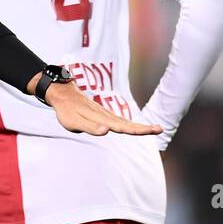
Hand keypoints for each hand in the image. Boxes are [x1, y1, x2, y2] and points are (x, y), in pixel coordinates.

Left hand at [29, 77, 163, 137]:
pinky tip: (136, 128)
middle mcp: (106, 116)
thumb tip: (107, 131)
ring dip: (139, 127)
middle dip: (144, 128)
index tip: (154, 130)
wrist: (62, 93)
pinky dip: (129, 125)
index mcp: (102, 119)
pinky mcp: (102, 114)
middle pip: (128, 124)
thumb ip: (90, 127)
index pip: (123, 127)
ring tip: (155, 129)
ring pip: (125, 122)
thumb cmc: (66, 111)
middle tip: (160, 129)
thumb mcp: (74, 122)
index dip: (138, 130)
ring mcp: (105, 114)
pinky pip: (119, 120)